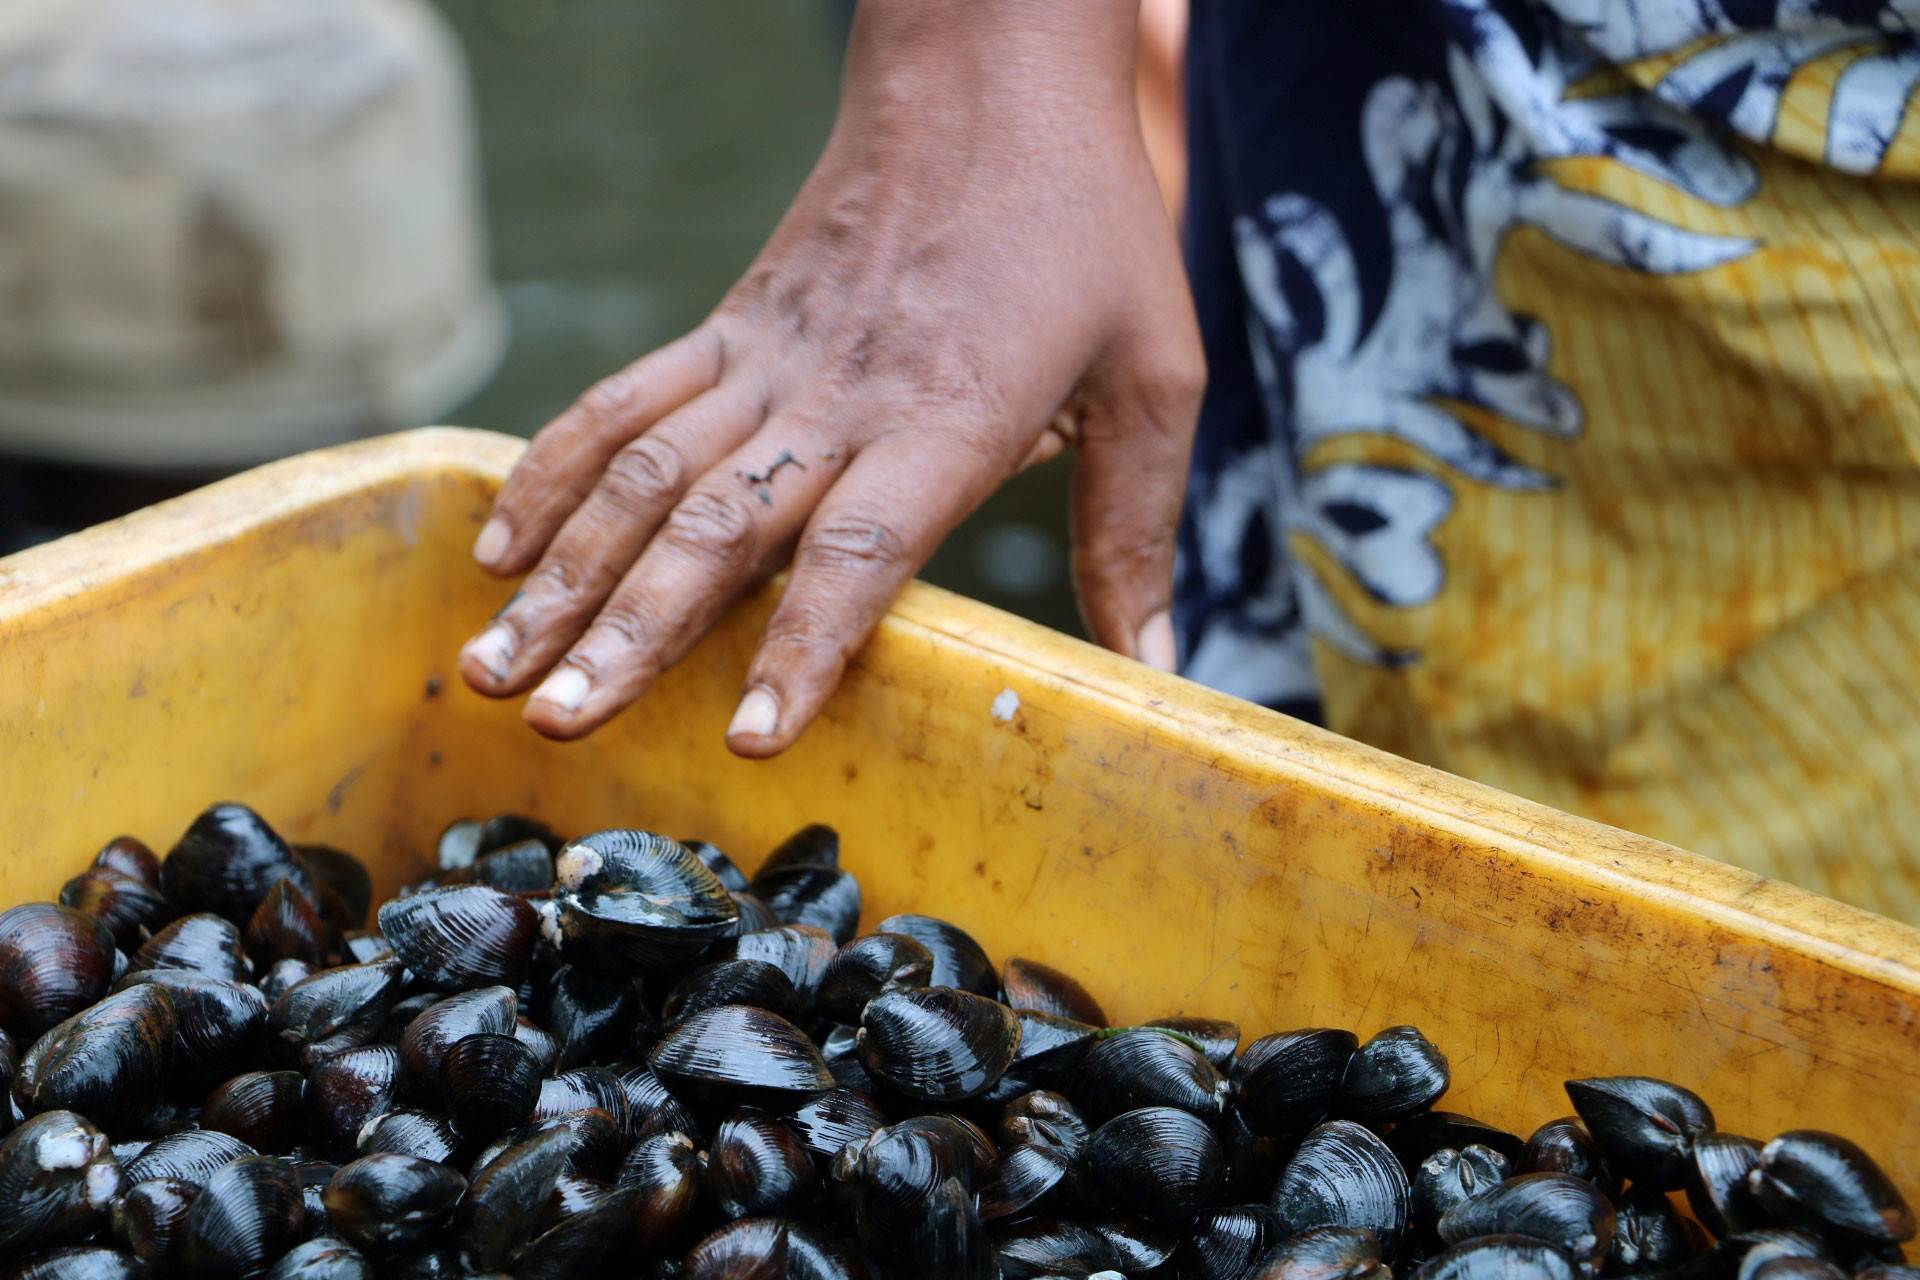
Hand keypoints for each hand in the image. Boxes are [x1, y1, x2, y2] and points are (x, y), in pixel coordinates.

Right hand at [457, 0, 1203, 755]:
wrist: (991, 76)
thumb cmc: (1087, 227)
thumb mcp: (1155, 376)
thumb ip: (1139, 528)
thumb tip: (1157, 670)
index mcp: (952, 416)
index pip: (864, 548)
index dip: (804, 647)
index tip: (750, 741)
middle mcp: (841, 396)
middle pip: (716, 525)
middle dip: (629, 633)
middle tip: (552, 719)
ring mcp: (768, 358)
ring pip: (644, 474)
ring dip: (563, 575)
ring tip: (488, 666)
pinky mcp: (730, 328)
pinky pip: (624, 403)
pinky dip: (554, 472)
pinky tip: (500, 548)